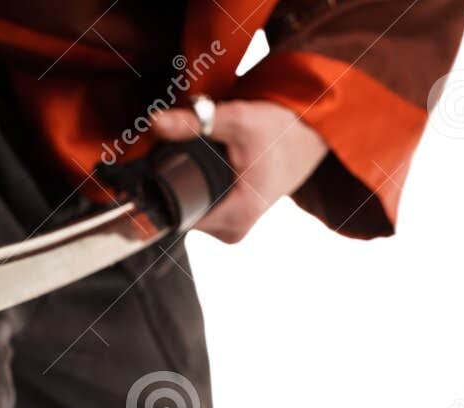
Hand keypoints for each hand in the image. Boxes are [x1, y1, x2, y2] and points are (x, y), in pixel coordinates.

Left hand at [152, 99, 328, 242]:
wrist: (309, 138)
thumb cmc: (281, 130)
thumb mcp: (238, 120)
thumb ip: (194, 123)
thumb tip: (155, 122)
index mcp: (236, 216)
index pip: (177, 214)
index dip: (161, 190)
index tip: (153, 169)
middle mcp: (233, 231)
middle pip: (180, 211)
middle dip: (172, 184)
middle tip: (180, 154)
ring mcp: (232, 230)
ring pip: (189, 211)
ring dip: (183, 187)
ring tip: (196, 161)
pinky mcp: (231, 223)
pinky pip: (200, 210)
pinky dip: (194, 191)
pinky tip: (200, 172)